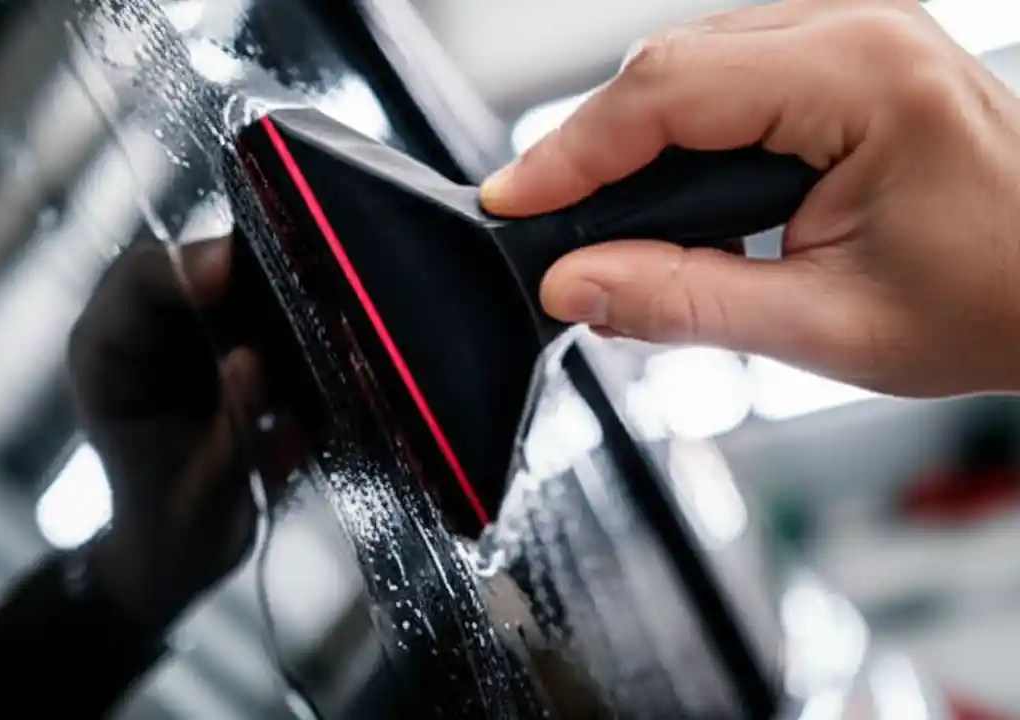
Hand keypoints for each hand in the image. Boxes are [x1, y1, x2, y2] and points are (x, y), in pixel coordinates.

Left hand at [66, 236, 285, 627]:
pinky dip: (292, 324)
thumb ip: (230, 428)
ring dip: (276, 293)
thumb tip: (256, 359)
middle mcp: (142, 336)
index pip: (137, 284)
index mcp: (108, 361)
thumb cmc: (172, 534)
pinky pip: (260, 314)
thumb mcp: (203, 495)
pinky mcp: (223, 350)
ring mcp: (183, 339)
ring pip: (230, 283)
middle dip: (247, 269)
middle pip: (189, 266)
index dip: (185, 267)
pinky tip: (324, 347)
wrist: (175, 561)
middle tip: (310, 284)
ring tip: (327, 313)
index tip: (233, 268)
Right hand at [480, 0, 1019, 395]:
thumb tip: (573, 284)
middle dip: (594, 151)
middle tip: (550, 233)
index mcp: (862, 78)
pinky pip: (726, 70)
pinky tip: (668, 193)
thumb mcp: (824, 325)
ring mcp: (853, 29)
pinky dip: (678, 132)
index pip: (668, 92)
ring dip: (634, 143)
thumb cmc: (991, 303)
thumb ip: (682, 302)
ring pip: (688, 63)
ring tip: (607, 226)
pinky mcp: (843, 52)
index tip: (514, 205)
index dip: (571, 153)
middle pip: (667, 66)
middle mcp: (858, 27)